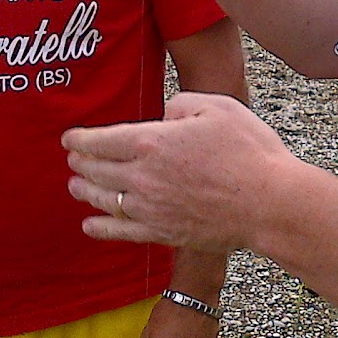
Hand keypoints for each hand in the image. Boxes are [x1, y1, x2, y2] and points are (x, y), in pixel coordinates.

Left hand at [65, 92, 294, 252]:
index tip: (69, 139)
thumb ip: (180, 105)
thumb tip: (163, 116)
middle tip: (73, 160)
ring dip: (85, 192)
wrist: (269, 203)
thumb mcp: (217, 107)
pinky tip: (89, 225)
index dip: (80, 139)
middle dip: (80, 164)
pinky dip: (100, 228)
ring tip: (76, 187)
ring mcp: (151, 208)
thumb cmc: (249, 151)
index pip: (103, 140)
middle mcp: (144, 176)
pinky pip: (121, 231)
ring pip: (105, 200)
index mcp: (153, 142)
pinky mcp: (163, 232)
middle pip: (98, 171)